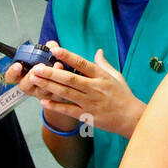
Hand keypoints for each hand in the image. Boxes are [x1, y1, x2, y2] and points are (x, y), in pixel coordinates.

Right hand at [4, 49, 80, 130]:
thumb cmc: (51, 67)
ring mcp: (43, 94)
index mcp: (23, 76)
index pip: (11, 77)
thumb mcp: (47, 55)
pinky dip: (63, 84)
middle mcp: (31, 87)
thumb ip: (47, 49)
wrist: (66, 82)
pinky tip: (68, 75)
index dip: (12, 72)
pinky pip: (58, 94)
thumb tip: (51, 46)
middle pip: (25, 85)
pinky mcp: (56, 98)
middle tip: (39, 66)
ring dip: (50, 78)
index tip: (18, 65)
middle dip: (32, 75)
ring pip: (43, 90)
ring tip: (58, 66)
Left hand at [23, 43, 144, 138]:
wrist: (132, 117)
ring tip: (35, 80)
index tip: (55, 50)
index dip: (68, 56)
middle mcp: (94, 88)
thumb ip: (104, 64)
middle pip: (70, 79)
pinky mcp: (87, 115)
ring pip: (66, 93)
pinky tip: (43, 102)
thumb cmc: (123, 95)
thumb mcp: (116, 76)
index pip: (82, 63)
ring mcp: (90, 102)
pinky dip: (56, 106)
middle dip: (51, 73)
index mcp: (101, 76)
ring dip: (49, 86)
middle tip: (36, 67)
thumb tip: (98, 51)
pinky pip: (68, 110)